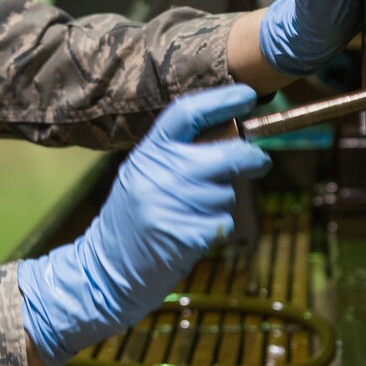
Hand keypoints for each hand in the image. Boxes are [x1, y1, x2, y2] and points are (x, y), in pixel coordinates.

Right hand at [17, 85, 270, 364]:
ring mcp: (170, 205)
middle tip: (260, 161)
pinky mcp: (184, 236)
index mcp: (148, 152)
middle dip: (250, 157)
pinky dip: (218, 228)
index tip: (248, 96)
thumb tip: (231, 136)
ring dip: (222, 203)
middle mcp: (158, 174)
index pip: (186, 113)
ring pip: (227, 193)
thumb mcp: (143, 175)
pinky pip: (224, 222)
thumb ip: (176, 155)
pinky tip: (194, 235)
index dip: (221, 100)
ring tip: (193, 215)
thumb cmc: (131, 219)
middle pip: (225, 154)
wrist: (104, 269)